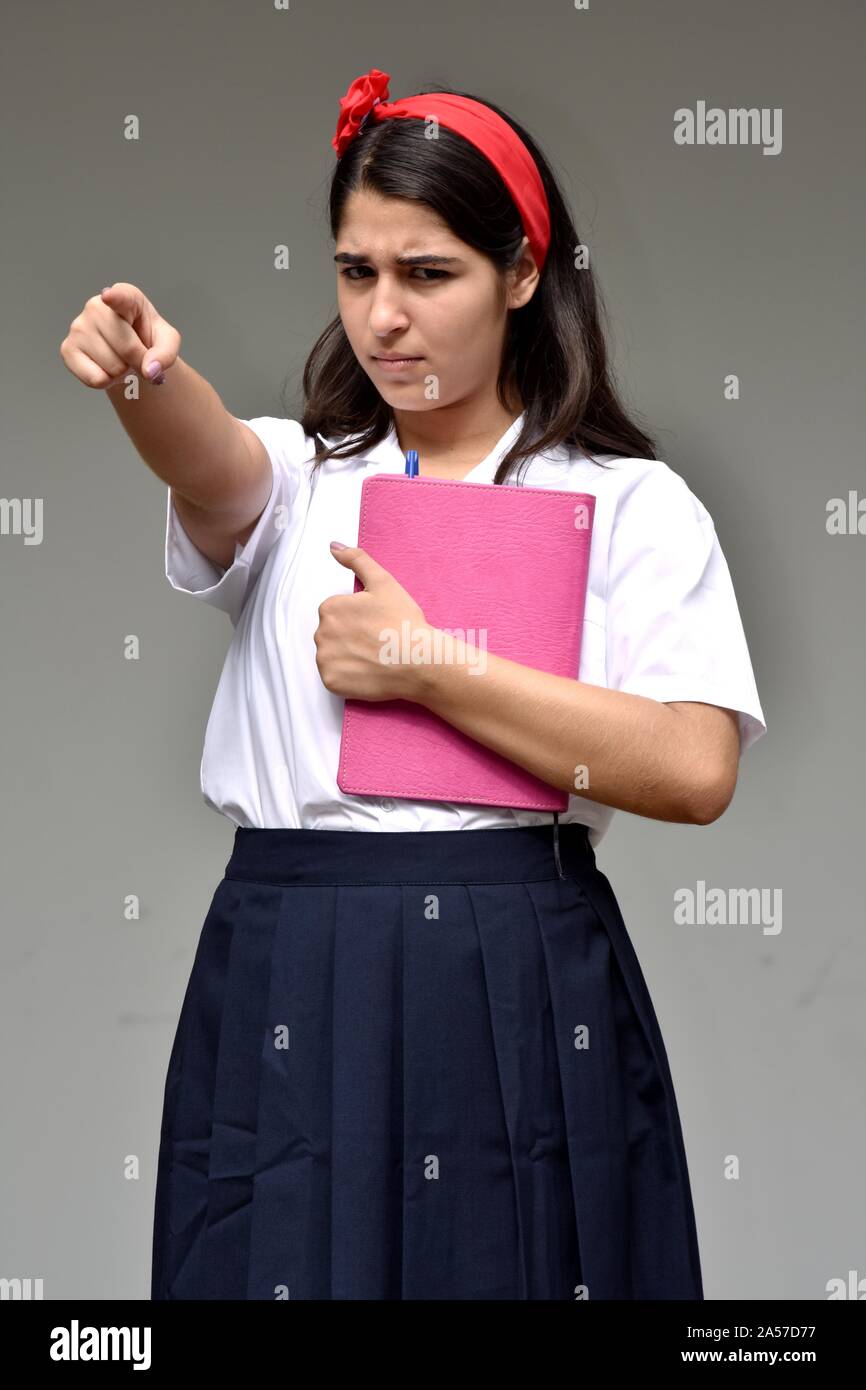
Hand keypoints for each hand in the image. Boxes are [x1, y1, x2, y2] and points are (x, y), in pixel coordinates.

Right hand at [59, 282, 180, 388]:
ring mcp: (78, 327)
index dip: (115, 298)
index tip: (109, 297)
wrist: (130, 353)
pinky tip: (105, 367)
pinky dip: (107, 382)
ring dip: (122, 372)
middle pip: (127, 349)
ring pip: (113, 368)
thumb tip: (150, 371)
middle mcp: (96, 307)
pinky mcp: (67, 349)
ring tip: (120, 358)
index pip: (120, 297)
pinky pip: (95, 379)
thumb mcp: (167, 343)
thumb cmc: (148, 340)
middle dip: (138, 361)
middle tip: (136, 355)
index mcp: (126, 297)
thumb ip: (165, 354)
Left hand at [315, 542, 433, 701]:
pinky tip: (367, 672)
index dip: (358, 619)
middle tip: (376, 642)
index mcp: (330, 608)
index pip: (336, 613)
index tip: (376, 625)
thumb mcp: (383, 582)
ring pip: (332, 656)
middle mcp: (320, 633)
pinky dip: (347, 677)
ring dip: (347, 657)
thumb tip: (333, 546)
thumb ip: (356, 559)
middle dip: (349, 638)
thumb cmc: (403, 621)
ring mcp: (325, 660)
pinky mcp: (330, 682)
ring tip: (373, 657)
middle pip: (332, 635)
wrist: (419, 660)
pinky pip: (333, 678)